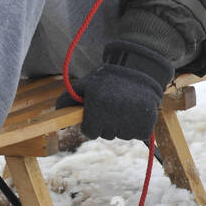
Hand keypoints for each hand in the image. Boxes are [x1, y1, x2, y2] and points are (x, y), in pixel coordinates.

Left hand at [58, 41, 173, 142]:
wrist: (141, 69)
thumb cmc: (109, 78)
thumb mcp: (86, 83)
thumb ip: (68, 100)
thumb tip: (60, 125)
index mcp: (96, 103)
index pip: (90, 132)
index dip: (92, 123)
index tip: (98, 111)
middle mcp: (112, 114)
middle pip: (105, 135)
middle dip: (107, 124)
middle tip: (114, 105)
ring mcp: (130, 121)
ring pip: (121, 135)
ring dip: (122, 125)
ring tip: (126, 105)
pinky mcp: (145, 125)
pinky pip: (137, 135)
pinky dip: (137, 126)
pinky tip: (137, 110)